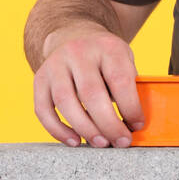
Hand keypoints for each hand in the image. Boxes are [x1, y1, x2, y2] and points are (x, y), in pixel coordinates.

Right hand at [34, 22, 144, 147]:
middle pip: (91, 93)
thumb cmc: (106, 58)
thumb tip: (133, 125)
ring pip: (65, 102)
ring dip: (84, 128)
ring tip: (100, 143)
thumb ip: (130, 87)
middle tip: (120, 141)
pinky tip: (74, 140)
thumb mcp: (125, 61)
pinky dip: (57, 129)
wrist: (75, 36)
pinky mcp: (40, 78)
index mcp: (108, 48)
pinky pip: (43, 109)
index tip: (137, 125)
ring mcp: (56, 65)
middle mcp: (79, 53)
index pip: (119, 80)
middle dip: (108, 124)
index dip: (130, 107)